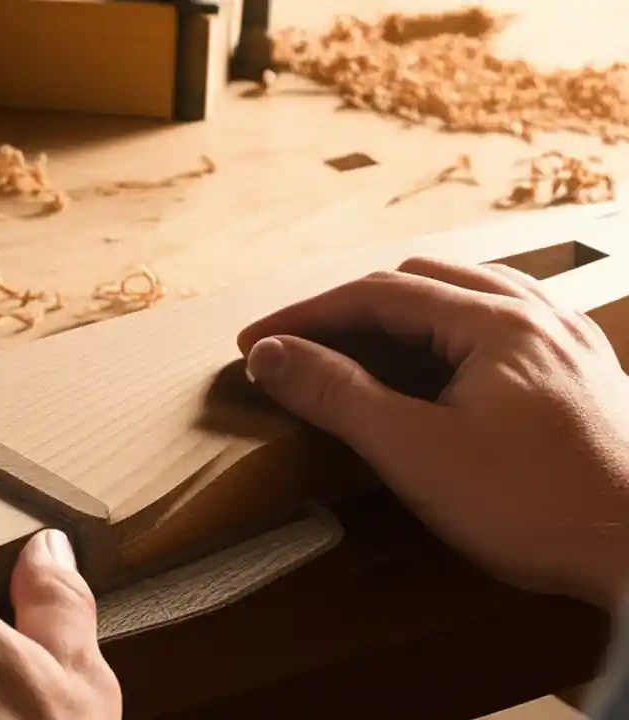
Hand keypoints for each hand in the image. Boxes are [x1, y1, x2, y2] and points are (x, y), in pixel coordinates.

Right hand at [238, 257, 628, 608]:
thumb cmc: (537, 508)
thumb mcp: (417, 453)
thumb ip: (338, 395)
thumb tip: (269, 354)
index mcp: (495, 322)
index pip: (375, 293)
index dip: (305, 316)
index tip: (253, 343)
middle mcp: (536, 313)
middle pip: (419, 281)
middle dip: (347, 309)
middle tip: (298, 346)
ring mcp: (566, 339)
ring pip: (465, 293)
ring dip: (399, 312)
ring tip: (356, 346)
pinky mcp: (584, 370)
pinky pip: (502, 319)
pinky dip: (447, 327)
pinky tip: (440, 360)